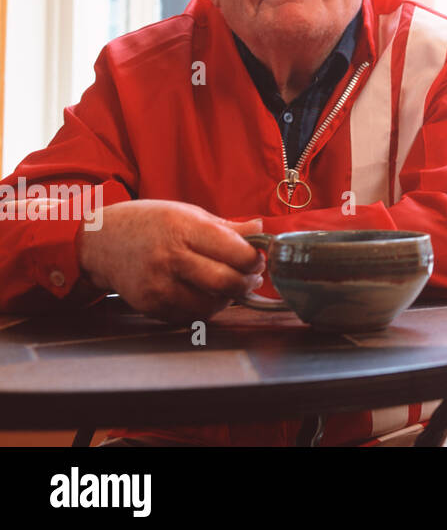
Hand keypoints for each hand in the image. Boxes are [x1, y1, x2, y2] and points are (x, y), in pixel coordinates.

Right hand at [75, 200, 265, 323]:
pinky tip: (207, 294)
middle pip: (226, 282)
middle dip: (247, 283)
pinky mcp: (150, 306)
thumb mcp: (189, 213)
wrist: (101, 241)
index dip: (254, 259)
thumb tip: (261, 230)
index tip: (259, 259)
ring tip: (230, 286)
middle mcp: (170, 258)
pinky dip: (206, 308)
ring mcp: (158, 285)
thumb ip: (227, 227)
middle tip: (252, 277)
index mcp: (183, 229)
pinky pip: (190, 316)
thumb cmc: (150, 222)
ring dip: (229, 299)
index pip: (234, 252)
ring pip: (210, 305)